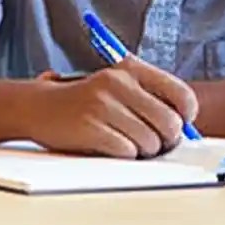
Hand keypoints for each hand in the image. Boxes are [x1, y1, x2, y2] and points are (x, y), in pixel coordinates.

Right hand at [24, 56, 198, 158]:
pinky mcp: (91, 128)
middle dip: (165, 140)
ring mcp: (102, 106)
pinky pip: (127, 152)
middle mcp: (117, 83)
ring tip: (124, 141)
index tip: (177, 124)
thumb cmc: (84, 101)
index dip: (186, 116)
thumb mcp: (116, 87)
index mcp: (129, 70)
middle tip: (152, 141)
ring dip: (142, 150)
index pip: (181, 95)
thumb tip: (185, 129)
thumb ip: (149, 98)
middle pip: (170, 124)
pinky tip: (108, 144)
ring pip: (150, 142)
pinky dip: (123, 155)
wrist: (38, 106)